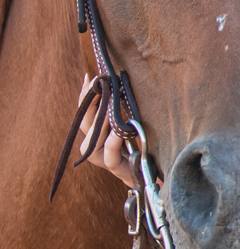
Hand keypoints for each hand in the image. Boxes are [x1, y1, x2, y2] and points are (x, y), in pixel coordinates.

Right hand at [77, 74, 136, 188]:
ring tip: (108, 102)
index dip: (85, 95)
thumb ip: (117, 108)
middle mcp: (91, 145)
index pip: (84, 111)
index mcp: (93, 132)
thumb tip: (112, 83)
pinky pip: (109, 152)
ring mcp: (100, 157)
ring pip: (92, 138)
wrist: (146, 171)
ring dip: (100, 120)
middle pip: (85, 121)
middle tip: (100, 83)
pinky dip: (112, 140)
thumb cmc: (136, 144)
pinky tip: (118, 130)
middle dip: (91, 101)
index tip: (90, 77)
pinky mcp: (112, 165)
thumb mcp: (126, 123)